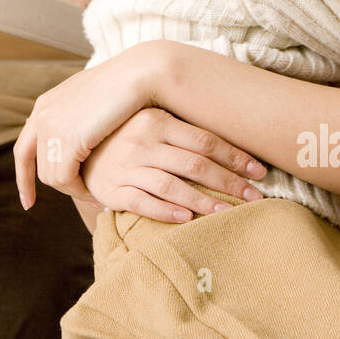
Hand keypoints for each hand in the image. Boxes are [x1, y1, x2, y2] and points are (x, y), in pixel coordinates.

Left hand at [14, 41, 162, 208]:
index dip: (24, 177)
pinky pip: (65, 179)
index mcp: (45, 105)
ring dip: (74, 190)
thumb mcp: (93, 101)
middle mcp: (42, 115)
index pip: (24, 149)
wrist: (140, 74)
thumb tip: (79, 136)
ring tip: (96, 195)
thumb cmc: (128, 86)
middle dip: (59, 187)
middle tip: (83, 198)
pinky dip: (80, 190)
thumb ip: (79, 118)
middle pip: (38, 167)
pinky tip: (98, 193)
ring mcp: (51, 127)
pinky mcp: (67, 139)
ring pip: (52, 177)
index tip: (27, 200)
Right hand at [83, 108, 267, 222]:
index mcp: (156, 120)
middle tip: (255, 197)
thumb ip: (185, 131)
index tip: (259, 172)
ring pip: (171, 185)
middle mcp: (142, 141)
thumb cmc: (128, 136)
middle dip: (229, 182)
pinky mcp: (113, 190)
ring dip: (203, 201)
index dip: (235, 157)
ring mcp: (126, 166)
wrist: (80, 149)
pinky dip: (166, 210)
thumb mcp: (153, 123)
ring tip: (229, 213)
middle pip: (194, 163)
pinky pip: (142, 202)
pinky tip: (188, 219)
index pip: (204, 140)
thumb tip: (235, 145)